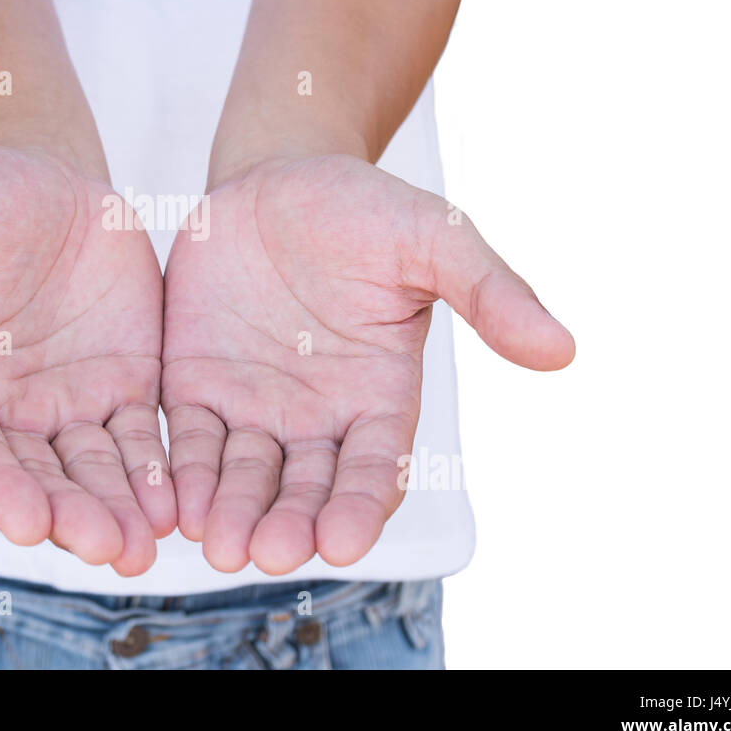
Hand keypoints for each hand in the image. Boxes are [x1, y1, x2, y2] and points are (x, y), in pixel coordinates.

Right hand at [0, 145, 172, 574]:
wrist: (38, 175)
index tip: (24, 524)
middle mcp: (8, 411)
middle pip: (39, 476)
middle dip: (70, 514)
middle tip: (106, 547)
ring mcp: (70, 403)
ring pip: (96, 470)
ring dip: (120, 509)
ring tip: (146, 548)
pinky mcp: (126, 385)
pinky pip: (144, 436)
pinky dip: (160, 470)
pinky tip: (180, 504)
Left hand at [161, 155, 573, 574]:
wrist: (278, 176)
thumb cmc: (365, 209)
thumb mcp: (432, 239)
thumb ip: (489, 292)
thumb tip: (564, 350)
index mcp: (378, 396)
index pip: (372, 468)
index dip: (357, 505)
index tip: (340, 542)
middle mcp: (315, 417)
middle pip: (302, 487)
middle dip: (285, 522)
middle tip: (265, 554)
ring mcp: (252, 406)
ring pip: (241, 474)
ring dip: (229, 510)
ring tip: (216, 543)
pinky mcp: (193, 385)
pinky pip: (185, 436)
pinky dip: (177, 469)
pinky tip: (167, 497)